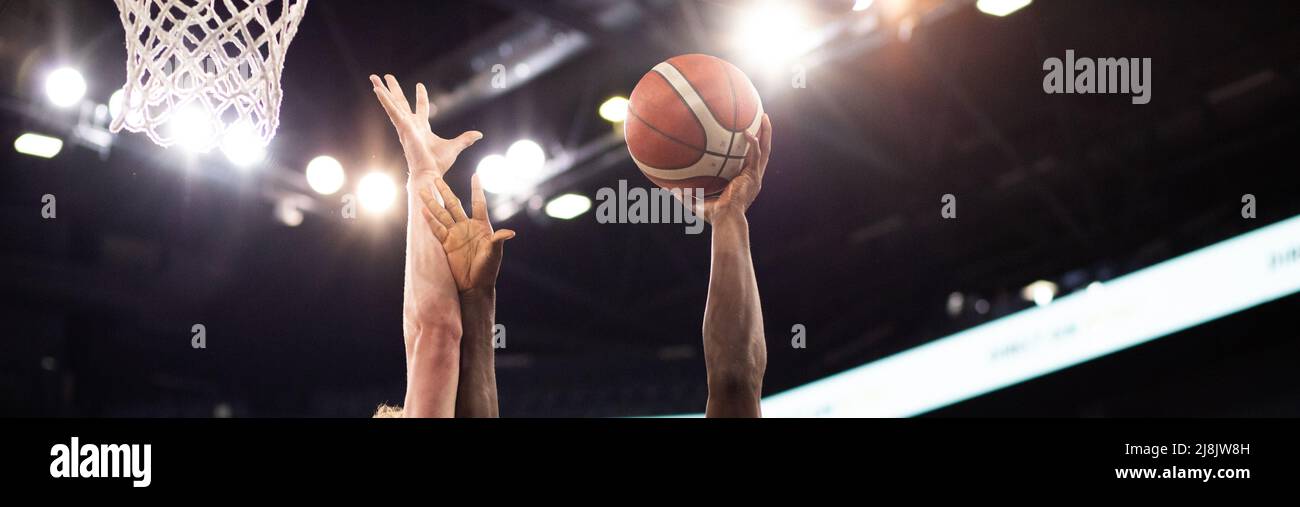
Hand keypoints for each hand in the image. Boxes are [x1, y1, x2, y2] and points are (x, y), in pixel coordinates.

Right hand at [370, 74, 481, 176]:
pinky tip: (377, 90)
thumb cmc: (438, 163)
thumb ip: (465, 139)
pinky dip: (385, 101)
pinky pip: (392, 111)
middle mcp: (410, 124)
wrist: (430, 172)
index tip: (420, 85)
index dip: (421, 96)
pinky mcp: (402, 128)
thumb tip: (479, 134)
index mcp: (421, 127)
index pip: (421, 107)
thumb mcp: (455, 147)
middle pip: (401, 102)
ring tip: (373, 77)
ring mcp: (405, 125)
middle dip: (394, 89)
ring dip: (383, 90)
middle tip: (386, 76)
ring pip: (393, 104)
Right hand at [418, 174, 515, 294]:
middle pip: (454, 205)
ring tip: (424, 190)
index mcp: (481, 225)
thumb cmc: (488, 269)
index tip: (476, 174)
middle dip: (445, 192)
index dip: (476, 189)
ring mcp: (455, 234)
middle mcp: (466, 226)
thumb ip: (498, 241)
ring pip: (442, 214)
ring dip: (433, 203)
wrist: (474, 285)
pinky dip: (430, 220)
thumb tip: (510, 232)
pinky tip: (423, 210)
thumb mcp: (494, 253)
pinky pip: (437, 229)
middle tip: (436, 179)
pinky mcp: (446, 244)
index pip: (478, 203)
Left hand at [682, 114, 771, 222]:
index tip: (746, 133)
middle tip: (761, 117)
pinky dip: (753, 143)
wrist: (725, 220)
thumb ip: (685, 195)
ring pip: (765, 149)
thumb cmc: (713, 215)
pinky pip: (756, 155)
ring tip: (764, 116)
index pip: (749, 160)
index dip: (750, 147)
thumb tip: (668, 190)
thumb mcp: (696, 202)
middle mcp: (752, 177)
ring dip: (766, 132)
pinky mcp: (754, 176)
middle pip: (763, 151)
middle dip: (764, 134)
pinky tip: (747, 132)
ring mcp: (755, 176)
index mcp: (743, 180)